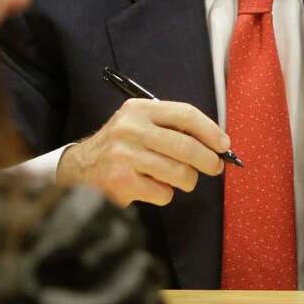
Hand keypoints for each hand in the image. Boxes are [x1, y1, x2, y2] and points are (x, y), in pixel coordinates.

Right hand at [57, 99, 226, 206]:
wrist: (79, 167)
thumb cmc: (122, 145)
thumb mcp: (140, 123)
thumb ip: (172, 127)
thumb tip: (216, 142)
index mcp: (139, 109)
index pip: (185, 114)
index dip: (210, 130)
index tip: (224, 144)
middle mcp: (130, 129)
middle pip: (185, 146)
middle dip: (208, 160)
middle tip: (215, 167)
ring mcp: (125, 156)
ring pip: (179, 173)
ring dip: (187, 180)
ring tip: (180, 178)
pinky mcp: (121, 182)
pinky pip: (163, 193)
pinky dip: (165, 193)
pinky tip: (151, 186)